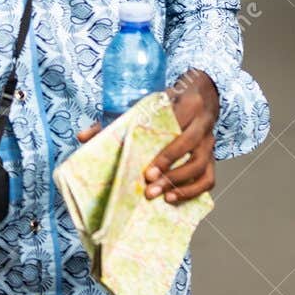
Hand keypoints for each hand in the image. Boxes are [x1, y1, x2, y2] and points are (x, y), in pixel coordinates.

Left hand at [72, 69, 219, 202]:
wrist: (200, 95)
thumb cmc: (166, 103)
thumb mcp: (144, 103)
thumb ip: (115, 119)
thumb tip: (83, 137)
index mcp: (188, 104)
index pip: (178, 128)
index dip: (165, 152)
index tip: (147, 171)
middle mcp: (202, 124)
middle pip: (191, 149)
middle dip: (170, 170)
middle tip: (149, 185)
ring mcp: (209, 142)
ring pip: (202, 166)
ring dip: (181, 184)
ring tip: (162, 197)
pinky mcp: (211, 157)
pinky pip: (208, 178)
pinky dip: (193, 191)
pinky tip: (174, 199)